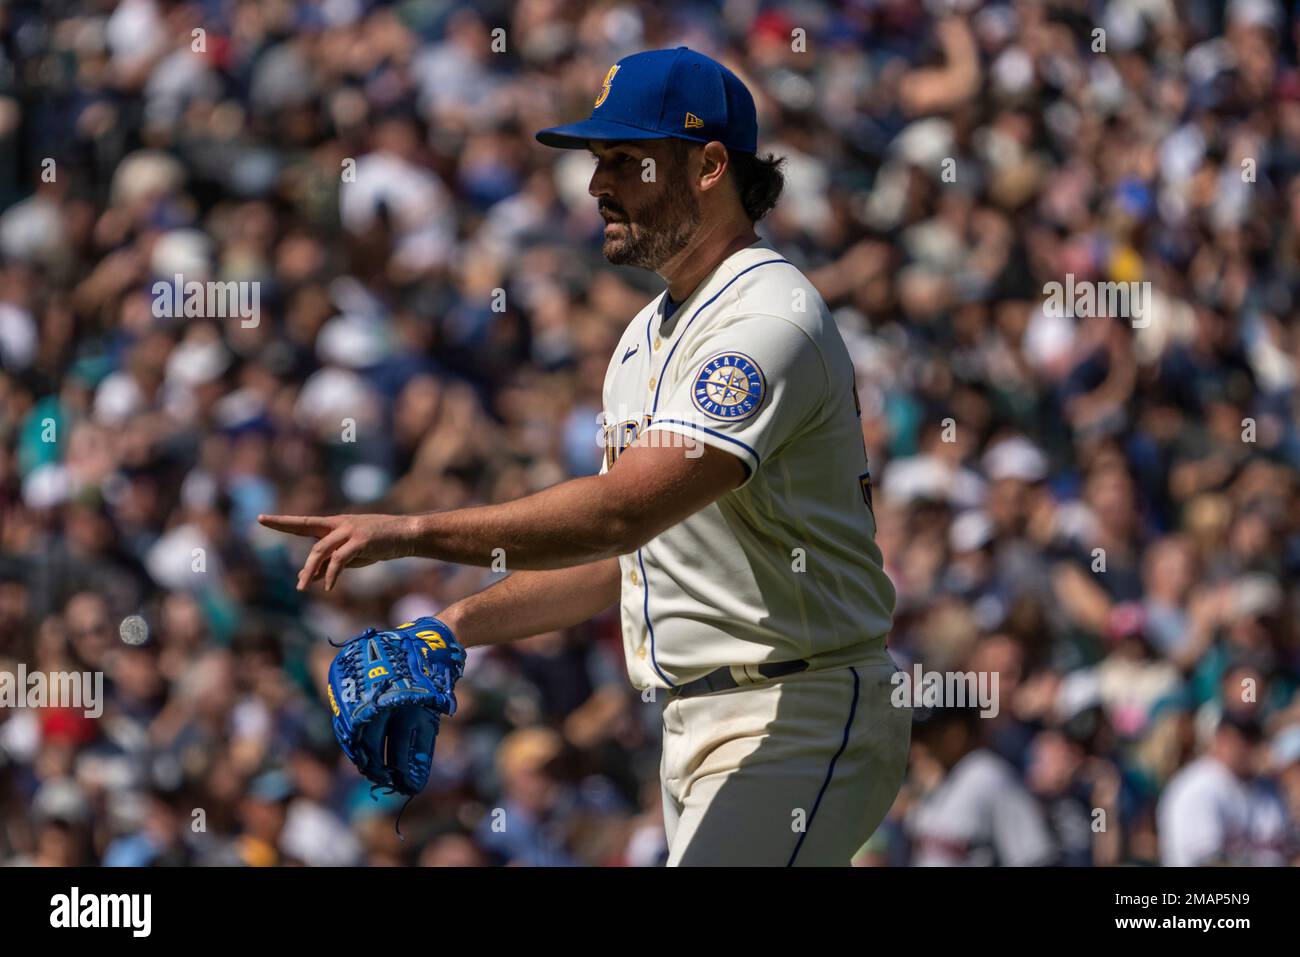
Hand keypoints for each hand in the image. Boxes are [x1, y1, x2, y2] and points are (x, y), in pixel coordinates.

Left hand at [258, 513, 419, 590]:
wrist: (407, 534)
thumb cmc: (379, 544)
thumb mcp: (352, 555)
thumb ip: (329, 563)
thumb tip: (307, 577)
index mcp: (334, 524)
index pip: (303, 522)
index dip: (282, 521)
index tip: (261, 518)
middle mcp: (339, 524)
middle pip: (309, 536)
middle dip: (299, 558)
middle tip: (295, 583)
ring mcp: (350, 530)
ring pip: (322, 549)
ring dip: (311, 569)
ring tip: (302, 587)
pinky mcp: (361, 540)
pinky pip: (340, 559)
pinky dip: (332, 574)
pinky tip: (329, 587)